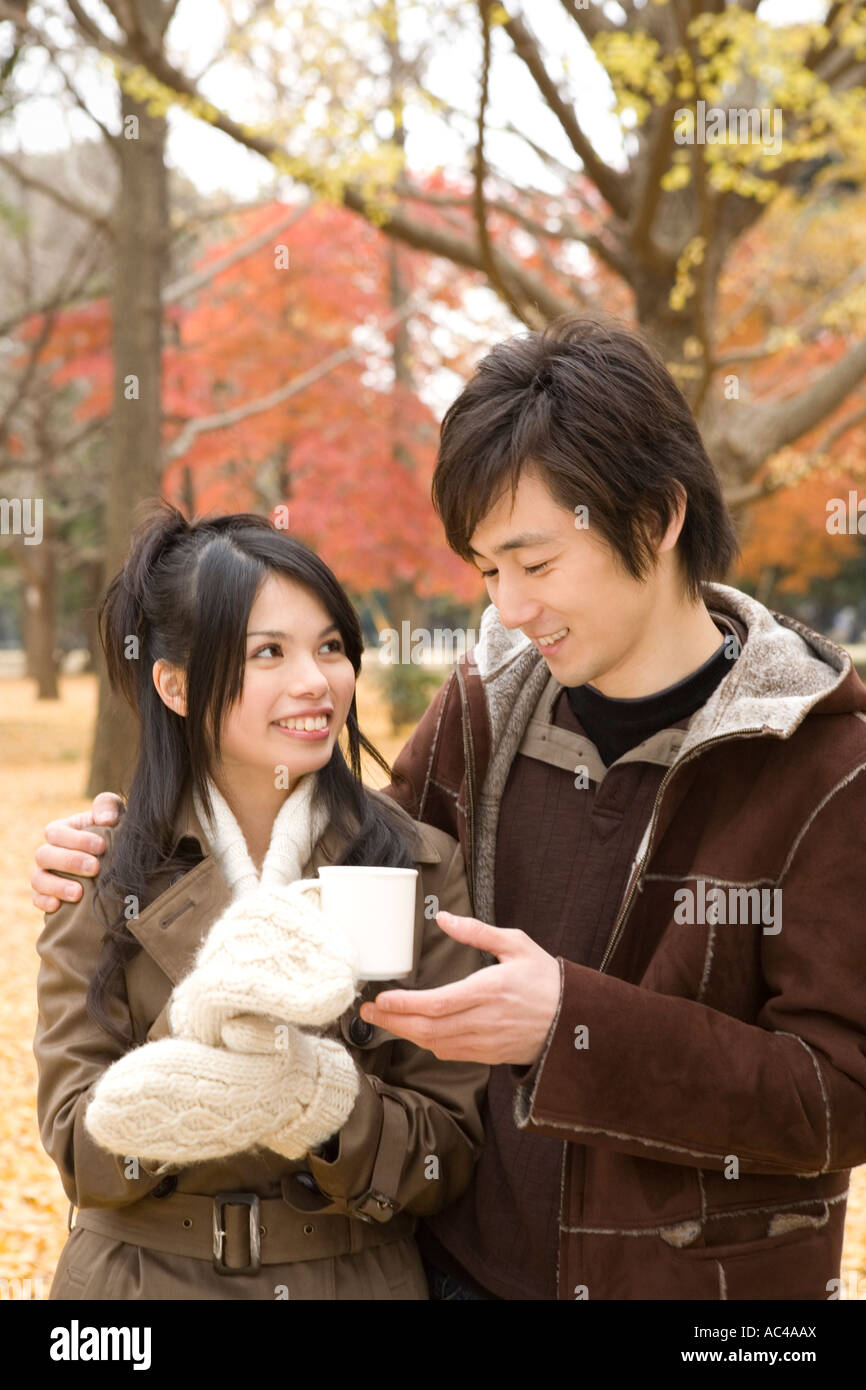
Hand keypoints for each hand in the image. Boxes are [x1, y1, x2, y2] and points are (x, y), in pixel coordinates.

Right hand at [31, 792, 122, 911]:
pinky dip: (44, 902)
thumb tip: (106, 819)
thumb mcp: (113, 814)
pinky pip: (36, 899)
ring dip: (56, 886)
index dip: (77, 839)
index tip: (101, 846)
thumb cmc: (112, 833)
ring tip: (78, 893)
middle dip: (70, 862)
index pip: (56, 833)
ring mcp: (45, 874)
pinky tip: (58, 906)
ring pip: (38, 879)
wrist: (116, 862)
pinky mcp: (46, 895)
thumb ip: (109, 806)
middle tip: (94, 868)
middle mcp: (49, 852)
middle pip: (44, 855)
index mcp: (61, 831)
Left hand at [359, 911, 560, 1065]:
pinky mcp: (488, 1054)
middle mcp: (484, 1020)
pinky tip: (414, 1030)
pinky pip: (449, 1052)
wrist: (573, 1021)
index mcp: (489, 990)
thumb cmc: (545, 979)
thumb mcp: (516, 944)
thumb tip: (444, 917)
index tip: (381, 998)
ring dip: (405, 1033)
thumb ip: (478, 932)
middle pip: (428, 1027)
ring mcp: (485, 1041)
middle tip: (368, 1011)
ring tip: (383, 1019)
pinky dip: (427, 1042)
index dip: (405, 1004)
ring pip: (435, 1042)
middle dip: (393, 1021)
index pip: (438, 1003)